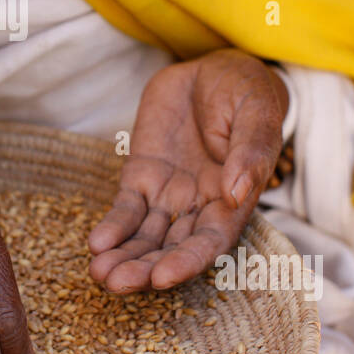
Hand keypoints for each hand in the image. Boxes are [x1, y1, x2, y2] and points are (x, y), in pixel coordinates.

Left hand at [89, 49, 287, 293]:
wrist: (216, 70)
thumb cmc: (247, 94)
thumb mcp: (257, 114)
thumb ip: (251, 152)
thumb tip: (238, 192)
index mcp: (234, 200)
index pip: (210, 241)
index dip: (187, 262)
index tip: (163, 278)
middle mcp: (199, 206)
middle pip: (171, 247)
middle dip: (145, 268)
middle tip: (118, 283)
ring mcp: (168, 193)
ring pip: (144, 235)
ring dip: (123, 257)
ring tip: (99, 274)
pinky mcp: (142, 175)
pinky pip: (125, 208)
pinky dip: (112, 227)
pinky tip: (96, 244)